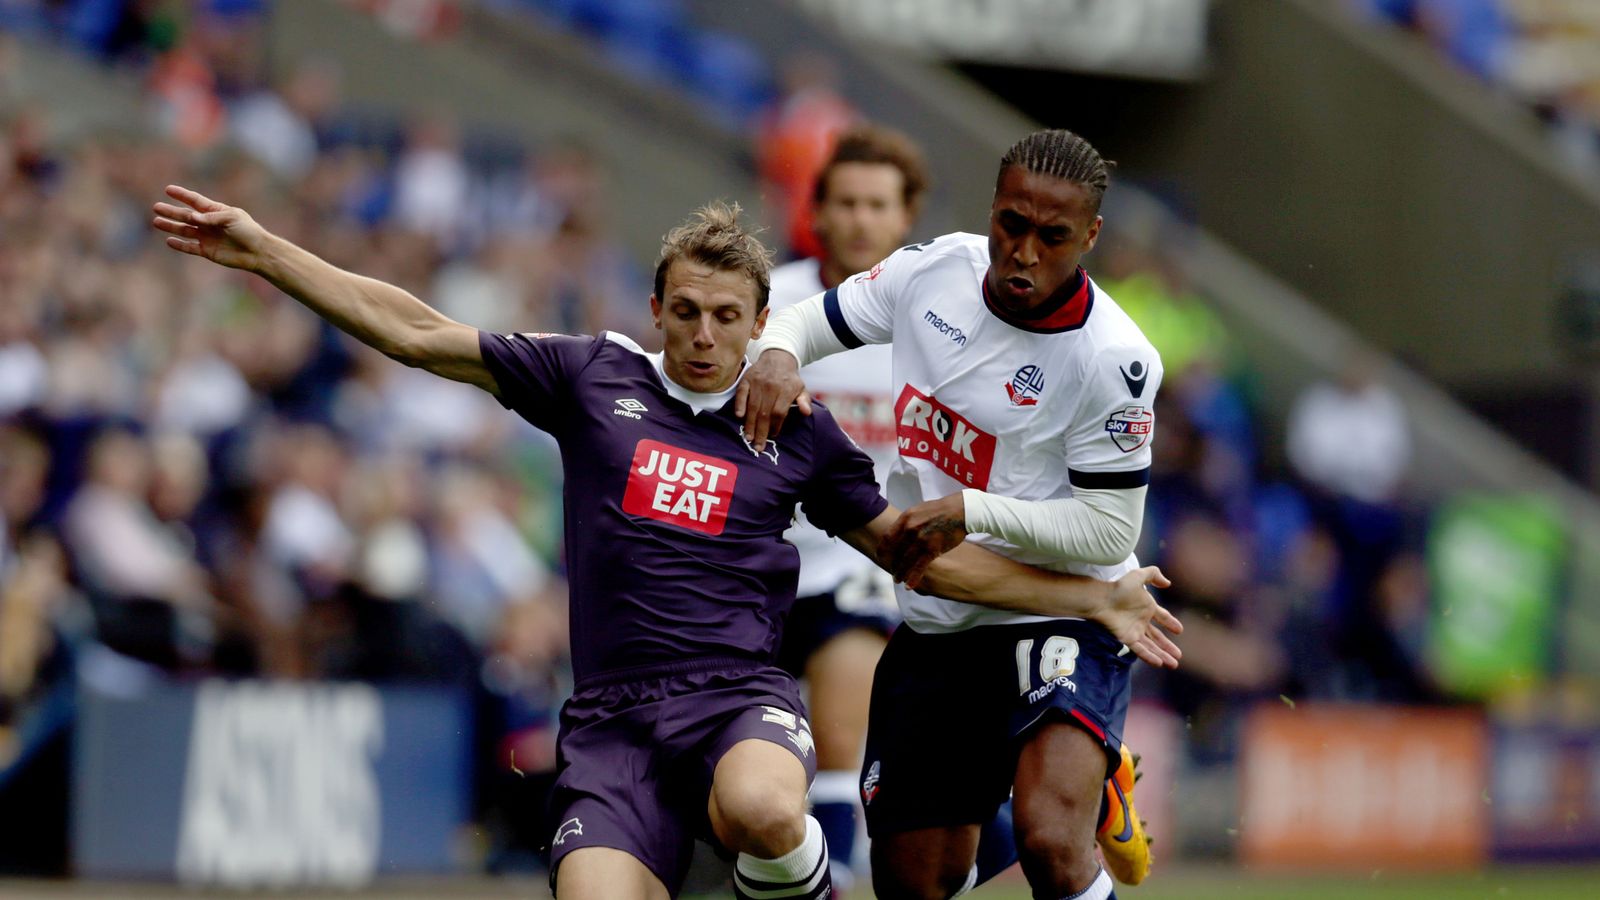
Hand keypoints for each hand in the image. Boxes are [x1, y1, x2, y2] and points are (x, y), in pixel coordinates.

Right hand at [152, 184, 269, 271]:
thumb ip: (211, 217)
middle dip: (171, 211)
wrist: (257, 252)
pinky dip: (179, 245)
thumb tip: (192, 217)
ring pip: (184, 230)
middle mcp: (209, 224)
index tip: (168, 189)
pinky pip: (190, 247)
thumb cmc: (248, 231)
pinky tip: (169, 240)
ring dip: (171, 226)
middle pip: (186, 216)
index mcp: (216, 211)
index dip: (182, 195)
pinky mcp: (207, 251)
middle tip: (156, 207)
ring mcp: (207, 237)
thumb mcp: (232, 218)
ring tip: (156, 222)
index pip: (195, 201)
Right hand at [734, 349, 810, 451]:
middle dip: (761, 432)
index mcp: (786, 389)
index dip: (776, 426)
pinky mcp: (746, 379)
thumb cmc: (789, 378)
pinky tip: (739, 417)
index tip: (773, 436)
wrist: (777, 357)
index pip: (779, 412)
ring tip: (748, 438)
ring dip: (750, 424)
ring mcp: (757, 382)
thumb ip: (804, 401)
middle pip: (764, 413)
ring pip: (752, 407)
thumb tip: (806, 413)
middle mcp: (771, 386)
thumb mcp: (801, 388)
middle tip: (758, 447)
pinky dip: (739, 405)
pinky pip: (741, 394)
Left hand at [888, 493, 967, 588]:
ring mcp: (921, 540)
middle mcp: (910, 529)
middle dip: (892, 563)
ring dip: (900, 573)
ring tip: (898, 580)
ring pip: (906, 561)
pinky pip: (920, 567)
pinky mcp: (932, 549)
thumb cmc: (940, 510)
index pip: (887, 537)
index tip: (880, 556)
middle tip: (892, 571)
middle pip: (896, 551)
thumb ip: (907, 521)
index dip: (882, 549)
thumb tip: (899, 531)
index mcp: (905, 519)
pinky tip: (909, 586)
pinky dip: (914, 578)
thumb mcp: (918, 510)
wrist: (960, 511)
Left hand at [1095, 566, 1182, 667]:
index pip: (1162, 617)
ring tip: (1174, 664)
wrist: (1102, 599)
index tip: (1180, 630)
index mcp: (1146, 608)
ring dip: (1163, 655)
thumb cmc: (1119, 587)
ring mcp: (1134, 631)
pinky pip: (1141, 650)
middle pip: (1158, 637)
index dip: (1171, 623)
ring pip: (1152, 646)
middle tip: (1179, 655)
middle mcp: (1141, 622)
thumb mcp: (1138, 576)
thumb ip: (1153, 574)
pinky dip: (1150, 657)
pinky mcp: (1127, 639)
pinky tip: (1159, 663)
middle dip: (1168, 646)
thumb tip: (1168, 583)